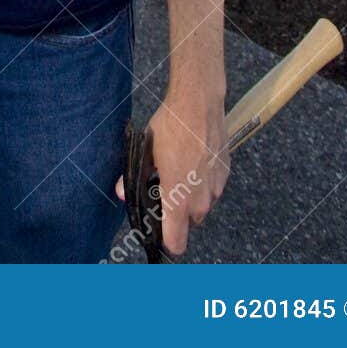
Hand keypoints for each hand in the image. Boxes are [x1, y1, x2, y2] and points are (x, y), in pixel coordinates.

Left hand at [115, 90, 229, 256]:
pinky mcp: (226, 173)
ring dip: (193, 196)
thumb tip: (120, 192)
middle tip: (166, 188)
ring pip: (202, 205)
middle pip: (189, 223)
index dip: (166, 241)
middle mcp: (201, 201)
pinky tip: (195, 160)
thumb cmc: (170, 128)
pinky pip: (212, 188)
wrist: (199, 103)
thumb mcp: (145, 152)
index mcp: (178, 201)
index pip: (176, 243)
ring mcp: (216, 188)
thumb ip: (134, 178)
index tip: (159, 231)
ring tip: (181, 170)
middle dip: (178, 212)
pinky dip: (204, 181)